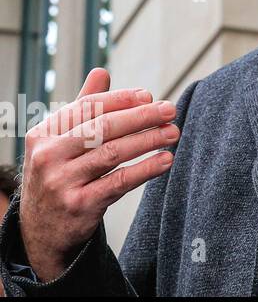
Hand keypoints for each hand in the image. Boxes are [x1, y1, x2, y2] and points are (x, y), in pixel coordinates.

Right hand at [16, 68, 178, 281]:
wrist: (41, 230)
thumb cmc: (59, 174)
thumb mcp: (60, 141)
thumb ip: (81, 108)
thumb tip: (101, 71)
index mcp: (44, 134)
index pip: (87, 107)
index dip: (121, 99)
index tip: (149, 95)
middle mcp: (48, 156)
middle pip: (103, 127)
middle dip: (141, 116)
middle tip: (170, 110)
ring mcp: (61, 182)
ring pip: (113, 153)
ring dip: (149, 139)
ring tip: (173, 132)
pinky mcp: (79, 205)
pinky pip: (119, 182)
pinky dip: (146, 169)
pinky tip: (165, 159)